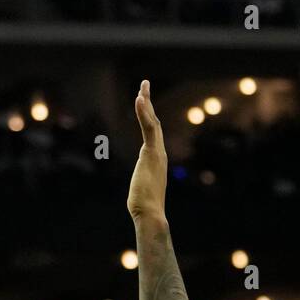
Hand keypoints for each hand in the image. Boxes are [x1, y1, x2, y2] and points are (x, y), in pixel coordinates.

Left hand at [127, 80, 167, 223]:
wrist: (151, 214)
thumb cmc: (145, 208)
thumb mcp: (141, 191)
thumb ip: (141, 185)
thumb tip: (139, 197)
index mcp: (156, 160)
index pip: (152, 134)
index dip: (149, 117)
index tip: (144, 103)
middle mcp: (159, 153)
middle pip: (154, 122)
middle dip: (148, 103)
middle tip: (144, 85)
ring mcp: (157, 152)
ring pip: (152, 122)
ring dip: (146, 103)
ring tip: (142, 86)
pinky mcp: (151, 153)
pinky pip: (148, 128)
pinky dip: (144, 113)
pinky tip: (140, 99)